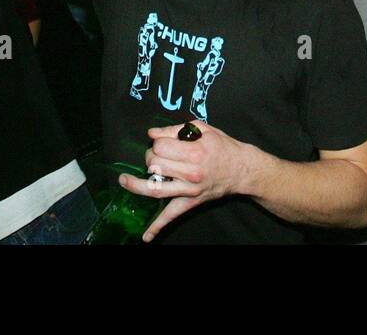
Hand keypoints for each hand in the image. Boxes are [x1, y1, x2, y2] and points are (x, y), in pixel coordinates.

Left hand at [118, 121, 249, 241]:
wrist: (242, 169)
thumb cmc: (223, 146)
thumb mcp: (203, 129)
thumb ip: (175, 130)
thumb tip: (152, 133)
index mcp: (194, 152)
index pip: (161, 146)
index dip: (157, 141)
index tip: (160, 141)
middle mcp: (190, 172)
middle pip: (155, 164)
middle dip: (150, 156)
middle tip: (157, 155)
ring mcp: (189, 189)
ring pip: (155, 189)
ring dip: (137, 185)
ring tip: (124, 181)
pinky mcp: (190, 202)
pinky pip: (171, 216)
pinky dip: (157, 226)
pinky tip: (146, 236)